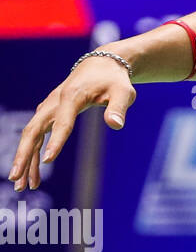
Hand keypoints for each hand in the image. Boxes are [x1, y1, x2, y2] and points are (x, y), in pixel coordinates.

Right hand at [7, 54, 136, 191]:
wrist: (100, 65)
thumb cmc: (114, 80)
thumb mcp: (123, 91)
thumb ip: (118, 107)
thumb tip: (116, 125)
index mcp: (72, 97)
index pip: (62, 122)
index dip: (56, 141)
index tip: (49, 161)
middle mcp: (54, 103)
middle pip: (34, 130)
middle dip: (24, 155)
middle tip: (16, 179)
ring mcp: (48, 109)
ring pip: (31, 136)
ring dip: (25, 160)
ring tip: (21, 186)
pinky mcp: (48, 114)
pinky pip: (37, 137)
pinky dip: (33, 155)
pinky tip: (34, 176)